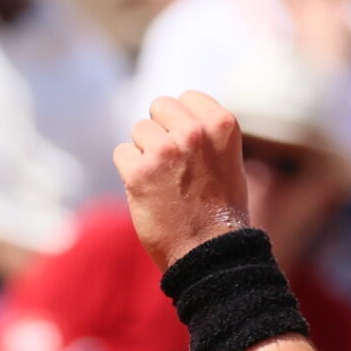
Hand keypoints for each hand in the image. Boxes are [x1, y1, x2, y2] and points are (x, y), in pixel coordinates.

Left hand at [114, 91, 249, 269]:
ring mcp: (165, 151)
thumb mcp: (228, 161)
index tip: (188, 143)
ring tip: (165, 181)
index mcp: (222, 125)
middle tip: (173, 162)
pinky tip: (150, 192)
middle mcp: (194, 132)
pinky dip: (130, 171)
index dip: (183, 119)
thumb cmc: (220, 210)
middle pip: (159, 107)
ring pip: (139, 130)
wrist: (209, 253)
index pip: (187, 98)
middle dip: (161, 130)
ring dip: (145, 152)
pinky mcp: (139, 172)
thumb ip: (205, 134)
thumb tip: (171, 116)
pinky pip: (122, 153)